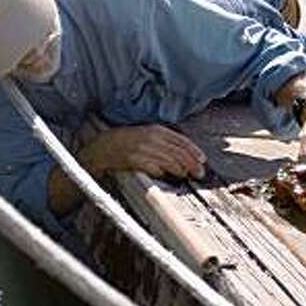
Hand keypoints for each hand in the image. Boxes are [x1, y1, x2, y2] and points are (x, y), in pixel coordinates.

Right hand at [81, 124, 206, 180]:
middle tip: (199, 173)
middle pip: (178, 151)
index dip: (194, 151)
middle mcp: (151, 138)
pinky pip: (153, 167)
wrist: (102, 147)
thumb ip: (164, 142)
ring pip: (168, 160)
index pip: (181, 140)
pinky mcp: (134, 160)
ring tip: (185, 175)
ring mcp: (142, 149)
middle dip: (191, 163)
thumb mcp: (146, 136)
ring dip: (179, 169)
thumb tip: (182, 155)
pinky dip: (161, 172)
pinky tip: (165, 175)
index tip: (202, 160)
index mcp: (156, 130)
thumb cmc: (126, 142)